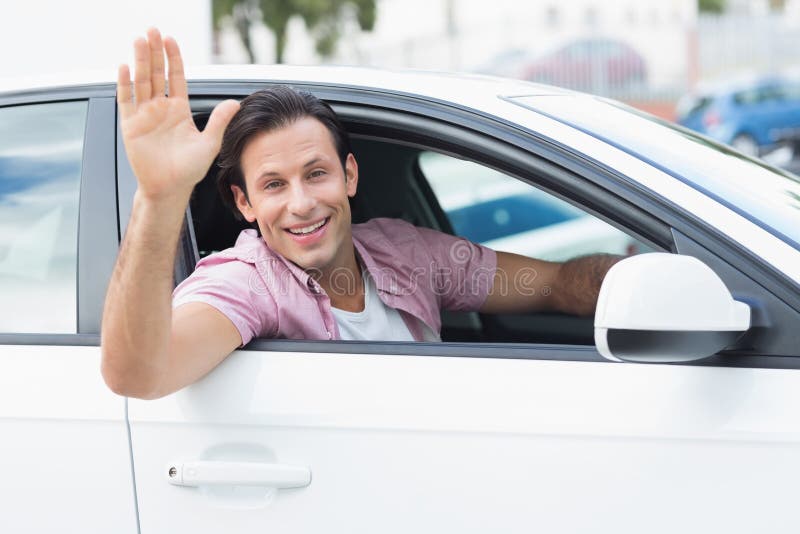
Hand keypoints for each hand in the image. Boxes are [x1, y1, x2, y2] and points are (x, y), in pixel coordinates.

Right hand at [118, 28, 239, 200]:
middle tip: (152, 31)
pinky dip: (124, 84)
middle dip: (154, 52)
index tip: (171, 40)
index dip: (173, 59)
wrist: (169, 188)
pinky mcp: (130, 126)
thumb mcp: (208, 144)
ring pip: (141, 82)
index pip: (176, 78)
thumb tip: (235, 102)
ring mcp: (144, 115)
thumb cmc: (189, 170)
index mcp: (179, 110)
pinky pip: (126, 101)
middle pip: (156, 74)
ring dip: (140, 61)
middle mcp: (160, 108)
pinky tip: (125, 67)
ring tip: (140, 41)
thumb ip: (219, 122)